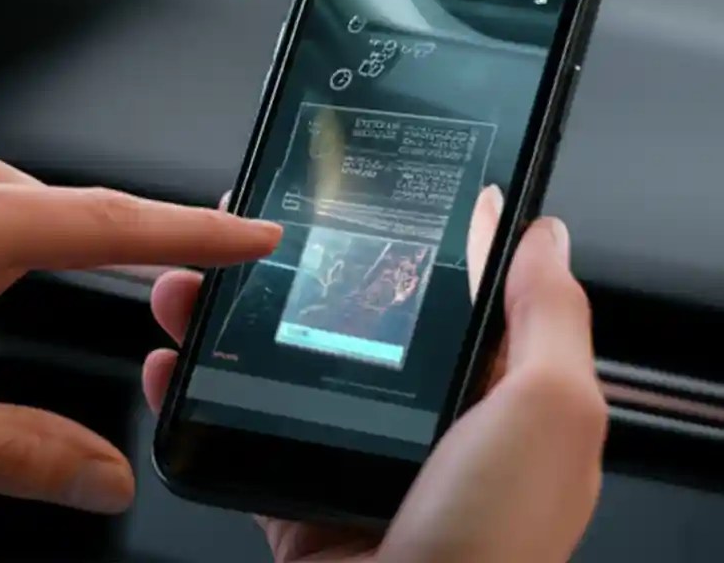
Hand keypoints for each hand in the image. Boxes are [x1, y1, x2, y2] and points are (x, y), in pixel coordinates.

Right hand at [142, 187, 605, 560]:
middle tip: (247, 235)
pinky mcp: (298, 500)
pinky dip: (197, 396)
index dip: (403, 241)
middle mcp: (429, 430)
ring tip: (191, 283)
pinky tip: (173, 363)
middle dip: (294, 274)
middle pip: (351, 323)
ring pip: (285, 368)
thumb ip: (550, 316)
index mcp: (498, 401)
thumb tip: (544, 234)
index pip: (450, 296)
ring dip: (231, 321)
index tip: (356, 196)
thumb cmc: (495, 549)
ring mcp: (358, 463)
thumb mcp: (549, 412)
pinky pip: (239, 433)